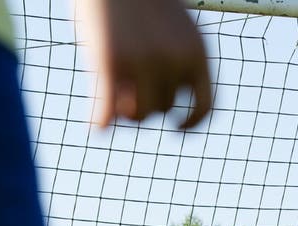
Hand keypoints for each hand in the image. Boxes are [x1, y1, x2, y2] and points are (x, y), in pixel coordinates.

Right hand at [75, 0, 211, 129]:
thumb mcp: (169, 26)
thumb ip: (172, 63)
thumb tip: (155, 108)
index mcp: (196, 49)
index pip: (204, 106)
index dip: (191, 122)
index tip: (177, 128)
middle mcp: (174, 58)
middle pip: (163, 109)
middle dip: (145, 103)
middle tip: (126, 91)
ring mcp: (143, 62)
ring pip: (139, 114)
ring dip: (124, 111)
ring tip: (113, 92)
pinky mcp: (112, 62)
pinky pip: (107, 112)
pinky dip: (99, 122)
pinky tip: (93, 127)